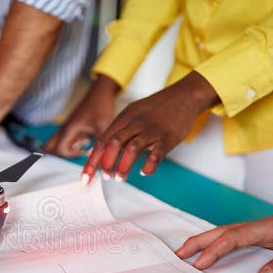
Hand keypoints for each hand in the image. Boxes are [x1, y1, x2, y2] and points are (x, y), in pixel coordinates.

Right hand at [44, 75, 118, 157]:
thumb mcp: (103, 126)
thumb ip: (98, 144)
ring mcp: (66, 127)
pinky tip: (85, 140)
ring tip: (81, 147)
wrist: (101, 91)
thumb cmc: (101, 105)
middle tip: (74, 154)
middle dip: (58, 155)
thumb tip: (96, 157)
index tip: (83, 151)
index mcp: (70, 129)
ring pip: (55, 143)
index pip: (59, 149)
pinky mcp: (71, 126)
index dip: (69, 155)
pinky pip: (63, 138)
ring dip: (64, 149)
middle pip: (49, 146)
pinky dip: (70, 144)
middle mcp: (65, 128)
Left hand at [81, 71, 217, 181]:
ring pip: (132, 148)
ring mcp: (153, 129)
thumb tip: (97, 152)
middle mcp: (136, 122)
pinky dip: (149, 165)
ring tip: (120, 177)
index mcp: (125, 117)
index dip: (92, 160)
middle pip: (113, 143)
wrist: (187, 94)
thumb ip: (117, 132)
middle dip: (106, 163)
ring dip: (123, 165)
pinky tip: (144, 171)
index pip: (103, 140)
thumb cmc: (158, 108)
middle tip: (106, 177)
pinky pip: (157, 153)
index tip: (85, 178)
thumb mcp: (133, 113)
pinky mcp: (169, 137)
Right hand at [175, 211, 272, 272]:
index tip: (200, 264)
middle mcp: (264, 227)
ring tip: (187, 254)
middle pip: (223, 232)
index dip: (215, 250)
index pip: (235, 238)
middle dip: (199, 242)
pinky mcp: (268, 238)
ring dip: (207, 243)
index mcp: (271, 227)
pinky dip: (221, 247)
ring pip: (228, 235)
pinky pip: (238, 241)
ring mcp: (265, 232)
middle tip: (178, 254)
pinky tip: (215, 255)